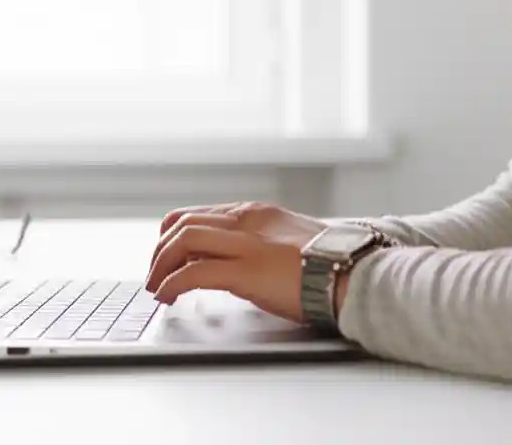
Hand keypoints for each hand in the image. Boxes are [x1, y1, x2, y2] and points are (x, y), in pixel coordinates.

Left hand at [144, 201, 327, 321]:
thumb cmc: (332, 265)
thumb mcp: (291, 243)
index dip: (174, 236)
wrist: (356, 274)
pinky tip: (168, 297)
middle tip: (154, 275)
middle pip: (182, 224)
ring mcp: (246, 244)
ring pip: (182, 241)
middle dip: (160, 251)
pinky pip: (193, 273)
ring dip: (160, 266)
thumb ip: (263, 245)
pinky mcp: (247, 271)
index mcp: (257, 213)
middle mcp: (247, 221)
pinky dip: (172, 285)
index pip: (199, 215)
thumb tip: (241, 264)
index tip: (167, 256)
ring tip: (156, 288)